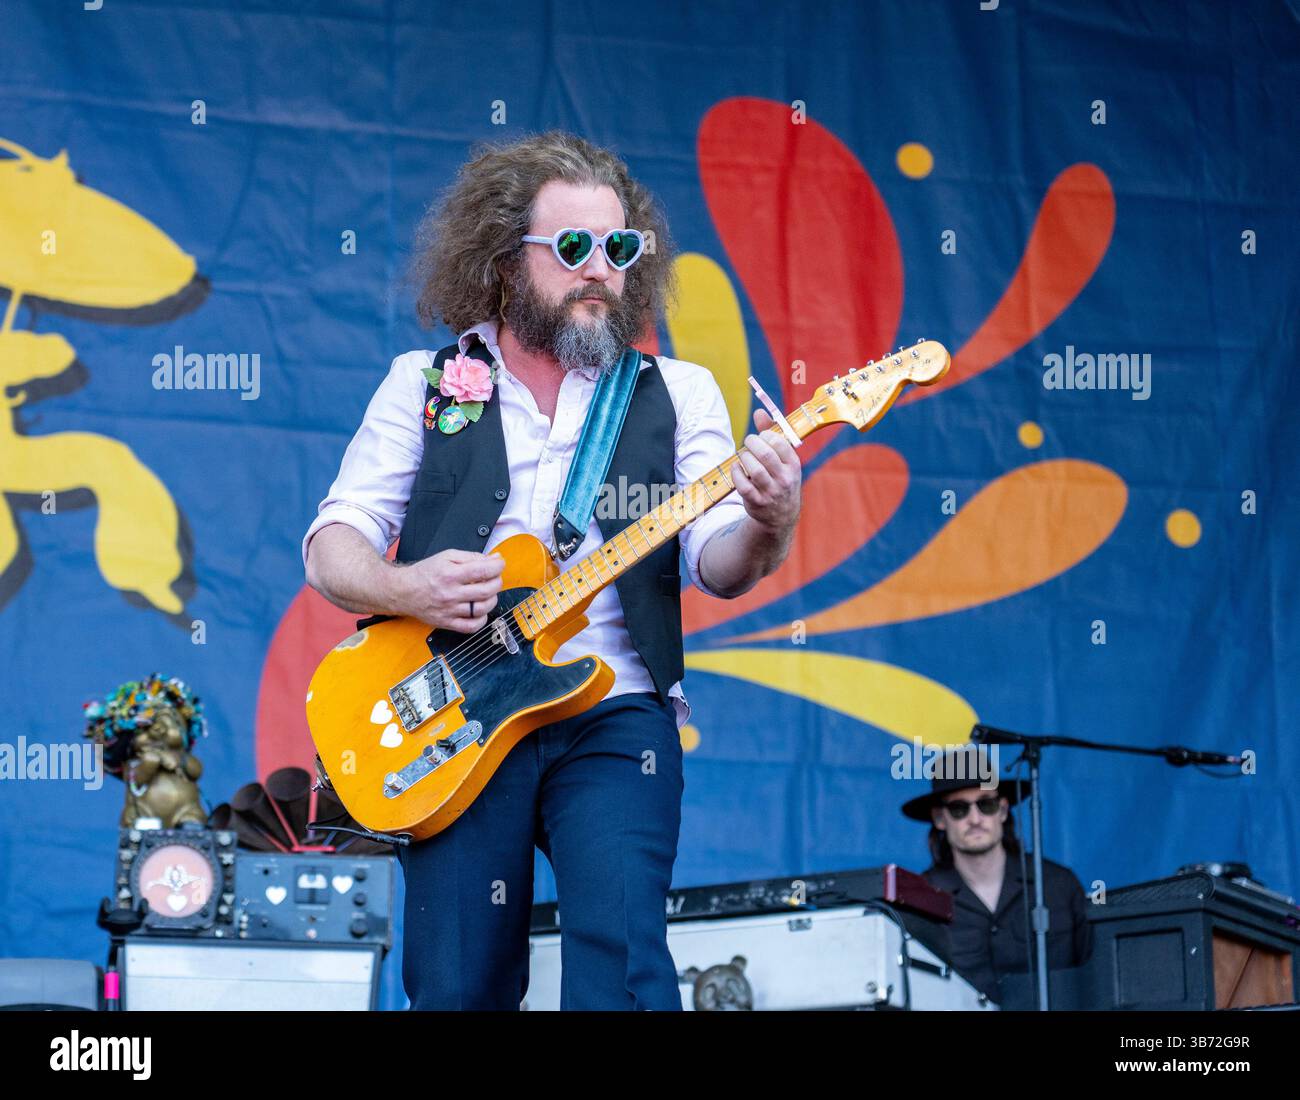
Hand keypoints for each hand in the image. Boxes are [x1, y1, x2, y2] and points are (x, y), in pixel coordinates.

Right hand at [393, 548, 503, 631]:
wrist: (404, 591)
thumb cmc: (425, 574)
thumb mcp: (447, 557)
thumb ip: (472, 557)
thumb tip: (494, 559)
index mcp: (450, 574)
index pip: (483, 570)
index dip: (498, 566)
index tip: (499, 564)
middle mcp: (450, 593)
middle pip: (486, 590)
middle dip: (497, 582)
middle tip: (494, 578)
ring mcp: (449, 610)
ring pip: (482, 608)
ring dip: (492, 599)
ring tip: (488, 593)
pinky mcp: (447, 623)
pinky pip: (471, 626)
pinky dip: (482, 619)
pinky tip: (480, 610)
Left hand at [732, 409, 801, 531]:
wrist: (781, 515)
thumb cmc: (779, 478)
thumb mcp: (782, 459)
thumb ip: (771, 433)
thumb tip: (758, 412)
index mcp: (793, 465)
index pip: (779, 442)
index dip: (765, 435)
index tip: (760, 437)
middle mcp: (785, 479)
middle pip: (765, 454)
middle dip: (751, 444)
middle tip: (748, 444)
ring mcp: (771, 492)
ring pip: (754, 469)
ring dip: (744, 458)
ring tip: (743, 456)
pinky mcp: (757, 502)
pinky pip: (743, 486)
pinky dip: (736, 473)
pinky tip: (737, 468)